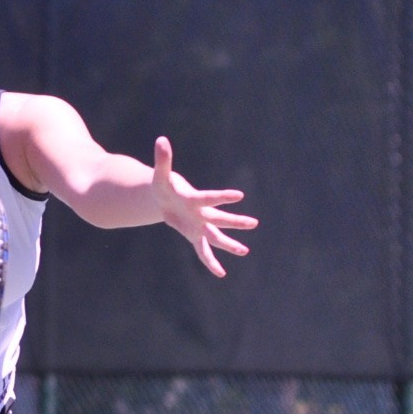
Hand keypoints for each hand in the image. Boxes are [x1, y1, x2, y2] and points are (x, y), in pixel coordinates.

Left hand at [152, 136, 257, 277]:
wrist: (163, 198)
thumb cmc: (163, 185)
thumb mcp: (160, 175)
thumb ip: (163, 159)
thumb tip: (161, 140)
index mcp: (195, 199)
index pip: (210, 198)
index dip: (223, 197)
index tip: (239, 196)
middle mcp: (201, 213)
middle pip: (220, 219)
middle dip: (235, 222)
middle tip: (254, 223)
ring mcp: (199, 226)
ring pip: (216, 237)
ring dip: (229, 244)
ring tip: (244, 252)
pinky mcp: (194, 235)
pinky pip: (203, 252)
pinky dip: (210, 262)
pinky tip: (220, 273)